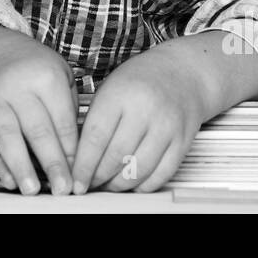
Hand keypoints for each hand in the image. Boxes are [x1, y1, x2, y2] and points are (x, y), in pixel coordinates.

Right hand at [0, 29, 79, 195]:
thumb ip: (68, 109)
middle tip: (62, 187)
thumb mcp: (61, 74)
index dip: (71, 149)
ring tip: (32, 188)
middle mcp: (17, 88)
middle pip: (37, 130)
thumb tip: (74, 150)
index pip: (61, 120)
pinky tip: (10, 180)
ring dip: (21, 166)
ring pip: (7, 136)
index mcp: (44, 77)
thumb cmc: (33, 66)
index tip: (78, 171)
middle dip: (51, 163)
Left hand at [70, 42, 212, 192]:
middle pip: (115, 156)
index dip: (83, 165)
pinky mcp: (183, 140)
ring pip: (138, 170)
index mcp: (120, 94)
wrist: (183, 72)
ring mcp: (166, 126)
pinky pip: (162, 174)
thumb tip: (78, 158)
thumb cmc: (141, 80)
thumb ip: (95, 120)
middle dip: (98, 177)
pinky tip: (132, 183)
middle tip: (89, 184)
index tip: (75, 181)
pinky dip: (144, 185)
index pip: (95, 137)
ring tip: (108, 185)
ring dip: (119, 185)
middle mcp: (145, 109)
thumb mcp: (110, 88)